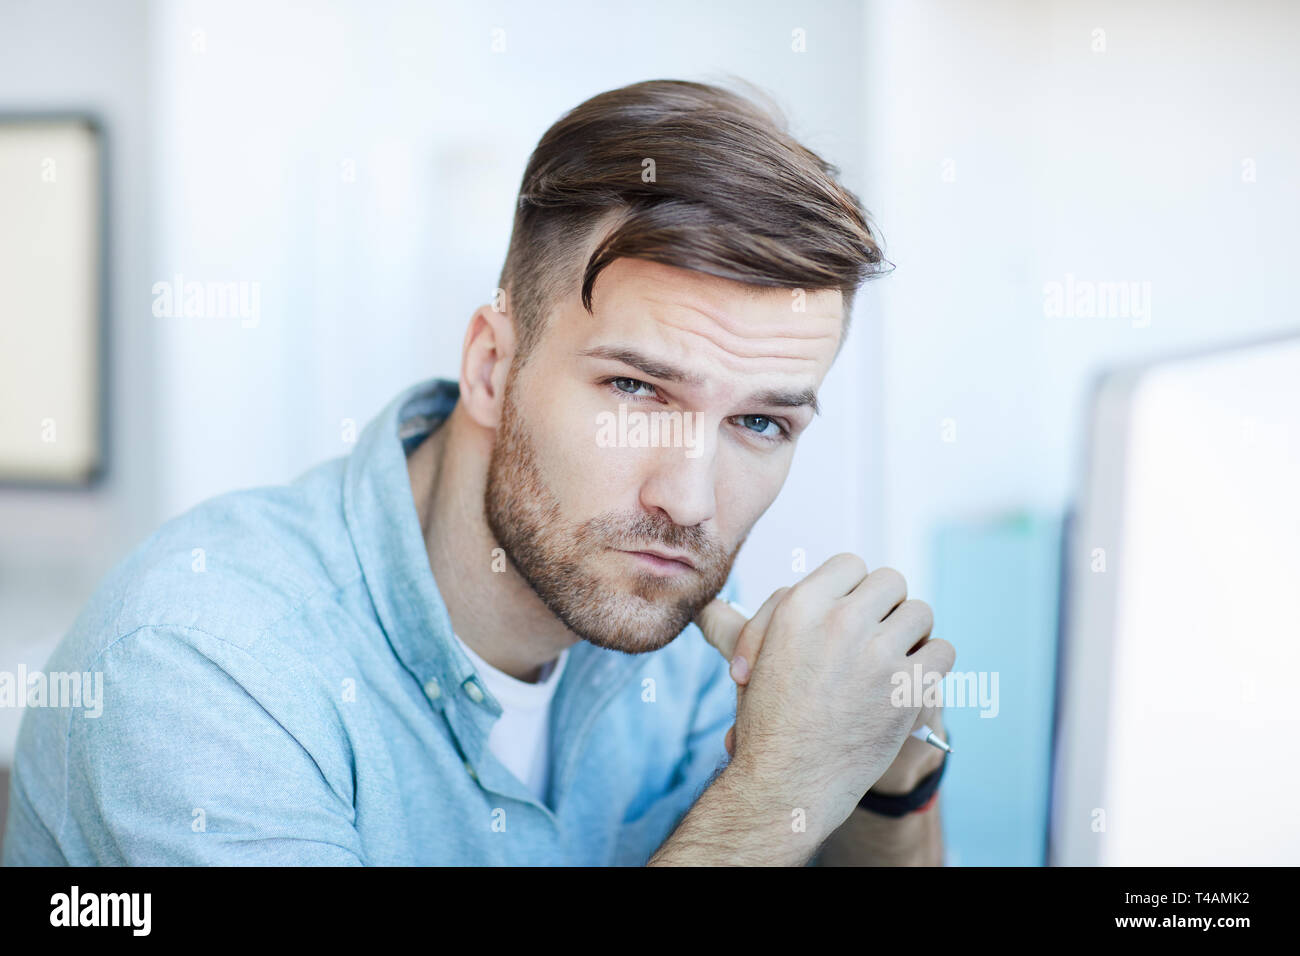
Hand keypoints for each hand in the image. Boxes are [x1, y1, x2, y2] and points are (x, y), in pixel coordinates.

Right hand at [695, 555, 954, 826]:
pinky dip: (932, 667)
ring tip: (894, 661)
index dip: (854, 589)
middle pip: (891, 581)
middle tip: (876, 636)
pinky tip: (911, 683)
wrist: (787, 785)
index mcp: (800, 606)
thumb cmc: (767, 723)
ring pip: (921, 613)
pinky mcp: (909, 687)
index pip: (851, 565)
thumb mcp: (750, 660)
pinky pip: (943, 652)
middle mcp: (840, 621)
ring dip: (912, 635)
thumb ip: (753, 620)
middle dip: (887, 607)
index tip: (851, 613)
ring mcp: (878, 653)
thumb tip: (729, 602)